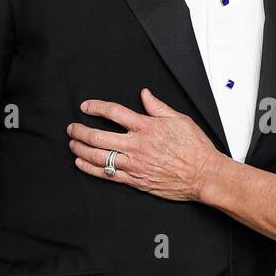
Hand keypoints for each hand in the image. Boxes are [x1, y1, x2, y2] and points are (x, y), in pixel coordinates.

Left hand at [66, 88, 220, 200]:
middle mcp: (137, 145)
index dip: (96, 107)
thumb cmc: (195, 148)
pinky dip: (91, 169)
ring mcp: (134, 164)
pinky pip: (107, 174)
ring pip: (98, 156)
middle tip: (72, 128)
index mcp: (146, 127)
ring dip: (81, 149)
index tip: (86, 106)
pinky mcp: (136, 180)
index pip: (114, 112)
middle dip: (80, 131)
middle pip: (98, 136)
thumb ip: (158, 107)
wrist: (203, 174)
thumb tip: (145, 94)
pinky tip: (81, 163)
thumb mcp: (179, 119)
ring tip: (73, 144)